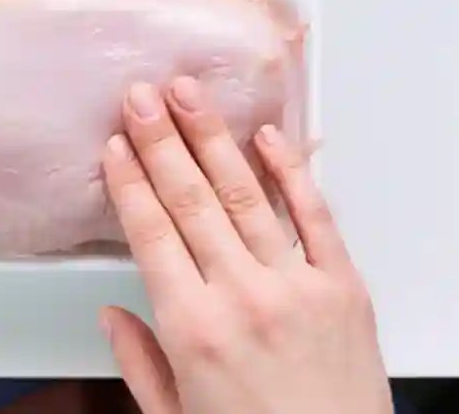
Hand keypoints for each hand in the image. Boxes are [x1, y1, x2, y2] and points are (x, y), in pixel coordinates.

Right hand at [99, 78, 391, 413]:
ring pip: (246, 195)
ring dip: (212, 138)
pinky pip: (315, 217)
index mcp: (193, 331)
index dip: (130, 182)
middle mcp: (242, 298)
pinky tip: (268, 137)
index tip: (115, 146)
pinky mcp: (345, 288)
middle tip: (141, 95)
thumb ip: (142, 364)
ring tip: (189, 95)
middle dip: (161, 141)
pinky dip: (291, 173)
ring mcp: (297, 287)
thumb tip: (113, 316)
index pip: (151, 234)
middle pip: (191, 201)